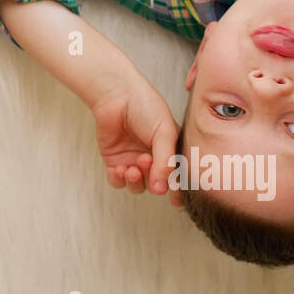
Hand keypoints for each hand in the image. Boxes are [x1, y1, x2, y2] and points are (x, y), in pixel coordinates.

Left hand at [90, 78, 179, 201]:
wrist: (117, 95)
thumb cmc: (146, 107)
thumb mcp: (165, 133)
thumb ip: (166, 162)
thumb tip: (162, 189)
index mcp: (172, 152)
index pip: (178, 178)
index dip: (177, 191)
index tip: (174, 198)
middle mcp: (154, 159)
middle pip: (157, 185)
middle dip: (152, 179)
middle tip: (146, 160)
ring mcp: (134, 161)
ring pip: (138, 186)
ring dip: (135, 181)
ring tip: (133, 166)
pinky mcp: (115, 161)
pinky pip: (118, 181)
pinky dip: (120, 180)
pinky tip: (121, 168)